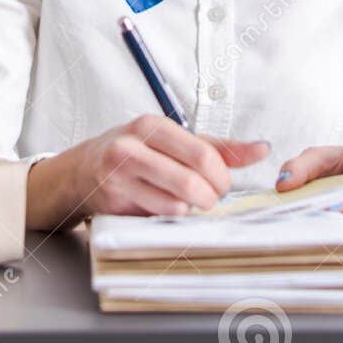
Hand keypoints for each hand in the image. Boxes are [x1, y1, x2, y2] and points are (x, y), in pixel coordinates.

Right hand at [26, 115, 269, 228]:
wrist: (80, 171)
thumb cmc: (134, 155)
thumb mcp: (174, 143)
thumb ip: (218, 148)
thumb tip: (261, 149)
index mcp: (153, 125)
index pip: (204, 155)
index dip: (221, 178)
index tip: (221, 185)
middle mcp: (133, 145)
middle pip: (193, 180)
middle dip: (210, 196)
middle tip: (208, 199)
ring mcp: (120, 173)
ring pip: (177, 203)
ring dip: (190, 209)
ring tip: (184, 202)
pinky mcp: (113, 199)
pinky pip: (158, 215)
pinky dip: (170, 217)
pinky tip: (162, 208)